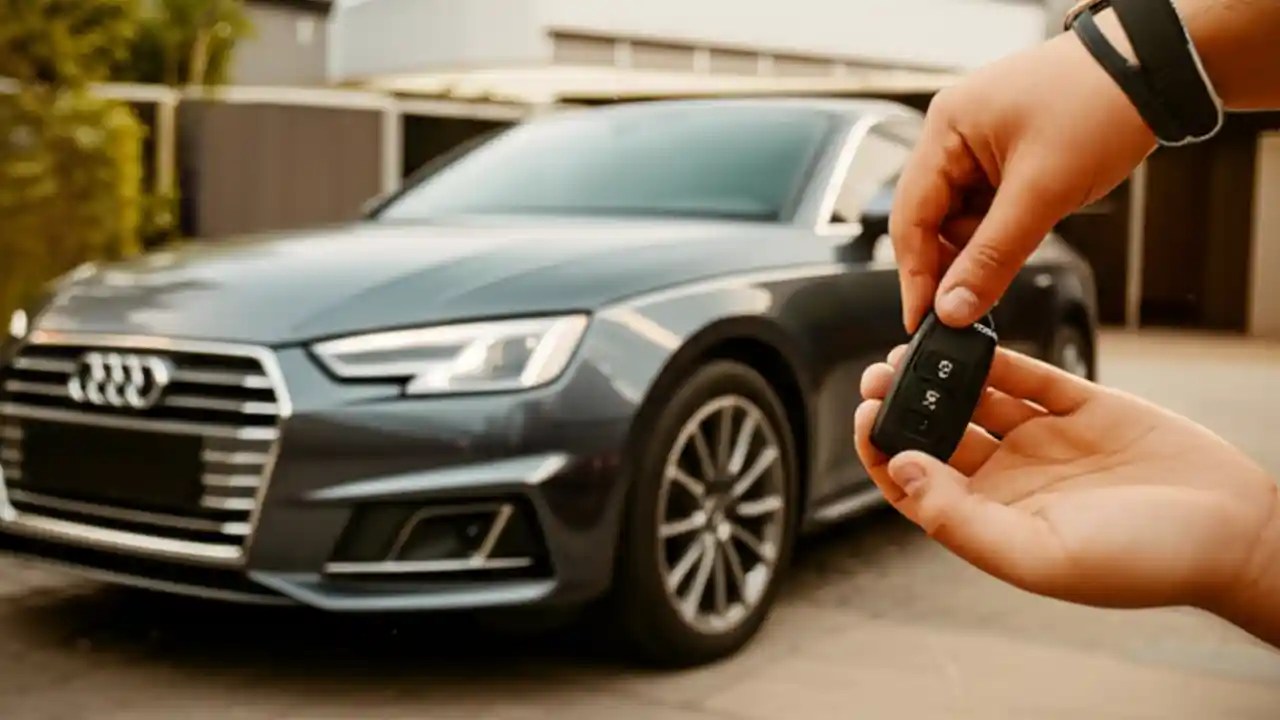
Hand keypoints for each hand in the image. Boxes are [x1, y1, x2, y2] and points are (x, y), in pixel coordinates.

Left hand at [852, 345, 1278, 616]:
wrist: (1237, 531)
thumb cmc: (1145, 561)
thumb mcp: (1041, 554)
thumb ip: (964, 519)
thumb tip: (905, 471)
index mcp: (992, 519)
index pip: (917, 482)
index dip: (883, 451)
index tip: (866, 416)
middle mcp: (1011, 478)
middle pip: (938, 432)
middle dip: (903, 403)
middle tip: (878, 372)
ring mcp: (1044, 439)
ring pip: (976, 397)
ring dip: (942, 375)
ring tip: (914, 348)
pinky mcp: (1081, 406)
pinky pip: (1029, 374)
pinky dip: (998, 355)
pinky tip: (970, 338)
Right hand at [891, 23, 1155, 331]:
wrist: (1154, 71)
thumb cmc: (1100, 106)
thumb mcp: (1043, 192)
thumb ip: (993, 257)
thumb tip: (954, 308)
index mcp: (946, 128)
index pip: (910, 216)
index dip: (914, 274)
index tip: (922, 320)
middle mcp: (953, 135)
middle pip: (930, 220)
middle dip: (952, 261)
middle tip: (967, 306)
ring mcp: (977, 145)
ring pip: (961, 219)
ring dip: (983, 245)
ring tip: (1018, 249)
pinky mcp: (1003, 157)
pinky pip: (987, 207)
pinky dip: (1002, 230)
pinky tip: (1027, 232)